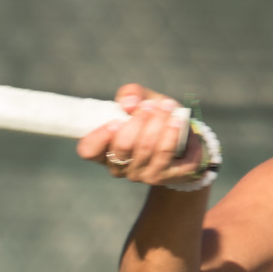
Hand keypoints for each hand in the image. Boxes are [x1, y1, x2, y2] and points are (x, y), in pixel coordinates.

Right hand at [75, 84, 207, 186]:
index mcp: (105, 149)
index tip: (115, 121)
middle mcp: (120, 166)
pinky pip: (166, 155)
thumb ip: (131, 94)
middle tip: (150, 105)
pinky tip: (177, 121)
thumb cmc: (154, 118)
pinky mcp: (165, 177)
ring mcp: (142, 174)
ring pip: (147, 149)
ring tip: (167, 107)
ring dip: (158, 122)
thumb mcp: (141, 100)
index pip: (89, 150)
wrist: (183, 140)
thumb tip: (129, 103)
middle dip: (138, 120)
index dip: (98, 137)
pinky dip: (172, 134)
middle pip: (123, 147)